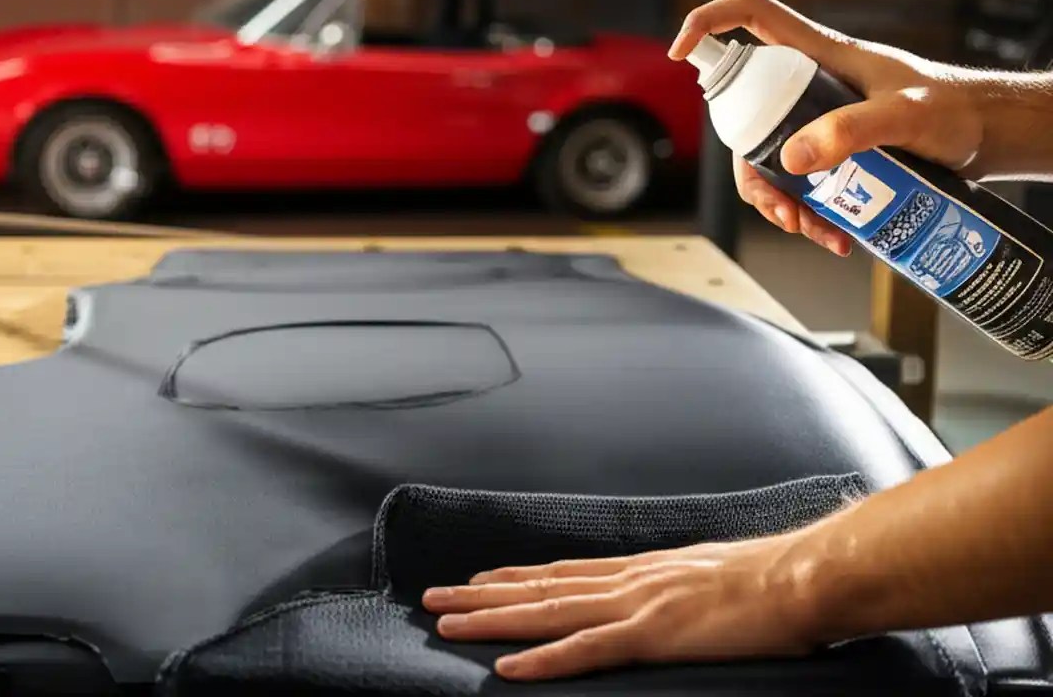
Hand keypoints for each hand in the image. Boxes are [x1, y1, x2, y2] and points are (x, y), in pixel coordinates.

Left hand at [423, 534, 825, 681]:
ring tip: (445, 623)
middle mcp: (627, 580)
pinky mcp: (652, 635)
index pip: (562, 572)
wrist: (806, 577)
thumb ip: (678, 589)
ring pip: (546, 613)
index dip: (515, 576)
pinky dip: (542, 661)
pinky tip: (505, 670)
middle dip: (481, 594)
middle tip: (432, 597)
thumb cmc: (772, 581)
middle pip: (538, 587)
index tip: (478, 578)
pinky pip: (585, 651)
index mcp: (642, 570)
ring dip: (491, 621)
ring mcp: (636, 606)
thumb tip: (668, 600)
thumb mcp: (711, 576)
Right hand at [669, 0, 985, 256]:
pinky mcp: (828, 153)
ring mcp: (814, 121)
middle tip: (780, 208)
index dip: (709, 23)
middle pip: (744, 117)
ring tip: (814, 231)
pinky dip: (807, 215)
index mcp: (817, 55)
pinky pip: (796, 185)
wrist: (984, 138)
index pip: (750, 16)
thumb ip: (852, 131)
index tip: (681, 53)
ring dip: (779, 205)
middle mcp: (807, 86)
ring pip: (767, 162)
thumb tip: (792, 159)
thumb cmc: (954, 109)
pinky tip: (834, 235)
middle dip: (751, 172)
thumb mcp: (905, 117)